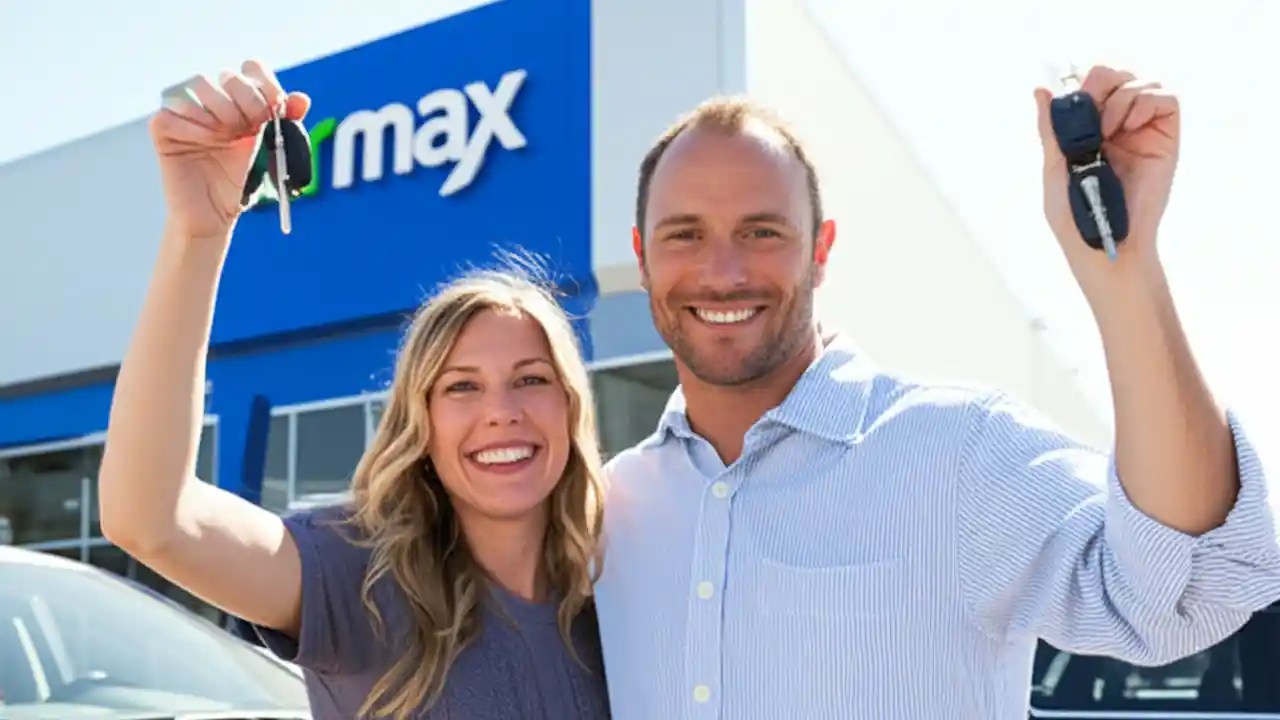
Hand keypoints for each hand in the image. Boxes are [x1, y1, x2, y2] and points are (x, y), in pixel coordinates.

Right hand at [151, 59, 309, 239]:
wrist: (217, 215)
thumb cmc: (245, 182)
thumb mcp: (272, 151)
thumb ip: (287, 124)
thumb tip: (302, 99)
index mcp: (242, 101)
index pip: (252, 68)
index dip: (266, 84)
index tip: (275, 108)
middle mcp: (214, 101)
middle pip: (229, 75)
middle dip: (247, 98)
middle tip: (252, 126)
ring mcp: (187, 112)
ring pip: (199, 83)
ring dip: (220, 108)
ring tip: (227, 136)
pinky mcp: (163, 129)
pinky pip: (173, 110)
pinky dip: (193, 125)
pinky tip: (206, 143)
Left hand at [1033, 65, 1178, 289]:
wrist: (1106, 242)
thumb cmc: (1076, 215)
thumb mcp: (1056, 167)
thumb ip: (1052, 129)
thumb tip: (1040, 90)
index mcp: (1089, 131)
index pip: (1091, 86)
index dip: (1082, 84)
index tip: (1072, 102)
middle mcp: (1118, 126)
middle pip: (1116, 76)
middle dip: (1100, 84)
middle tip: (1091, 110)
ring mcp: (1143, 131)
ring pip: (1141, 82)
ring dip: (1120, 97)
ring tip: (1107, 132)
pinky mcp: (1166, 139)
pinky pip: (1166, 98)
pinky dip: (1145, 102)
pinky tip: (1127, 128)